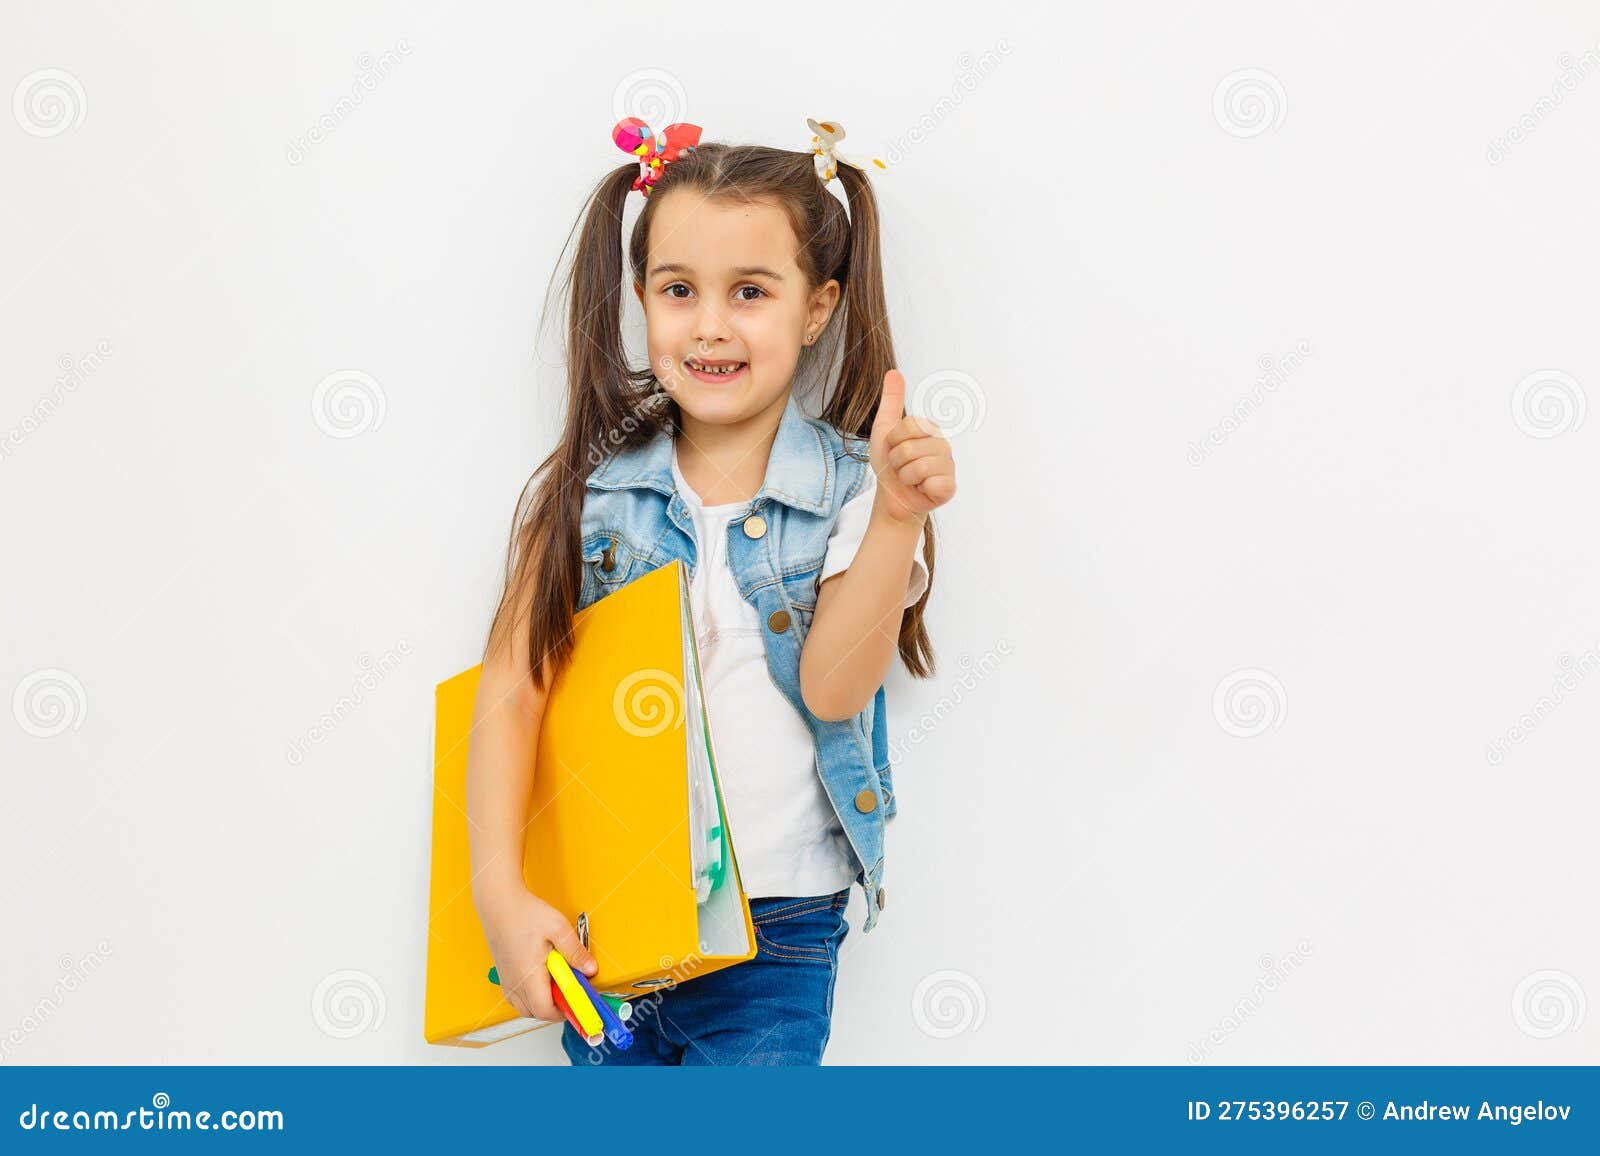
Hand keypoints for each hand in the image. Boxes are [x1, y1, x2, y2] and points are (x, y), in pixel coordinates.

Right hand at [476, 884, 597, 1022]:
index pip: (545, 1010)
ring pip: (524, 1008)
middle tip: (570, 992)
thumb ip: (575, 952)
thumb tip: (590, 969)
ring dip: (542, 1003)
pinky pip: (517, 998)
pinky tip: (541, 979)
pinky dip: (531, 996)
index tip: (578, 1003)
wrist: (499, 903)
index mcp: (528, 975)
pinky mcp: (503, 975)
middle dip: (556, 1008)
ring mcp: (507, 980)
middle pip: (535, 1013)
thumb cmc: (524, 913)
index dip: (564, 1012)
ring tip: (556, 983)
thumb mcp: (558, 928)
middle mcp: (514, 982)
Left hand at [868, 368, 956, 524]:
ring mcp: (948, 466)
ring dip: (905, 476)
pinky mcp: (950, 487)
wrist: (892, 497)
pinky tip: (922, 489)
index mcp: (930, 429)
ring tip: (910, 479)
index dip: (893, 441)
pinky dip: (920, 489)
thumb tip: (893, 372)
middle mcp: (943, 445)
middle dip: (897, 461)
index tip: (894, 448)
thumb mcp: (884, 430)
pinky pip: (933, 483)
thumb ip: (892, 401)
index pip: (909, 426)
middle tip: (901, 467)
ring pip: (919, 467)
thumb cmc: (889, 464)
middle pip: (910, 448)